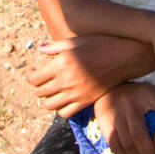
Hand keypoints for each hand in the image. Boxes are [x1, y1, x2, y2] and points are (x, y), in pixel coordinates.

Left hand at [27, 34, 154, 116]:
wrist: (125, 56)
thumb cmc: (101, 43)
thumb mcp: (77, 41)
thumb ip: (56, 46)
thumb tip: (40, 50)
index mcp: (61, 64)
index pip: (34, 78)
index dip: (30, 75)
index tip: (34, 70)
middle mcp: (66, 81)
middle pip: (39, 92)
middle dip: (38, 85)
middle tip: (43, 77)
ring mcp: (76, 93)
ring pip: (49, 105)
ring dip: (47, 98)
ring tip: (53, 89)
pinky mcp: (86, 101)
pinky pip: (65, 113)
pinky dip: (60, 108)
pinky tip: (64, 98)